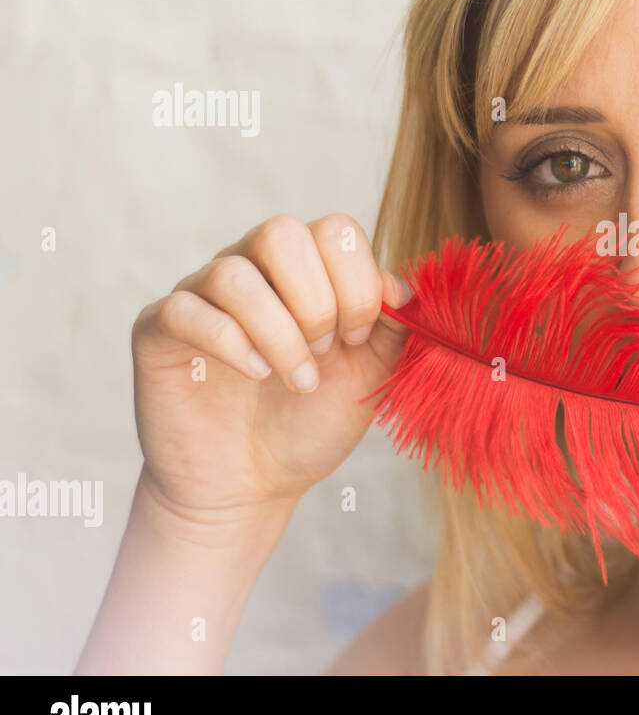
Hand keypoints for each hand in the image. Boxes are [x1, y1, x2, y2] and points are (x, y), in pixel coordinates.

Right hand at [130, 213, 411, 522]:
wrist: (253, 484)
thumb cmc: (310, 422)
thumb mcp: (372, 374)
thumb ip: (393, 325)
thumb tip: (402, 286)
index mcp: (306, 270)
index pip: (334, 230)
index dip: (356, 283)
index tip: (357, 339)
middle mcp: (253, 270)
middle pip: (281, 233)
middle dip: (317, 300)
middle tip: (325, 352)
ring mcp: (202, 294)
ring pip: (234, 273)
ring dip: (279, 332)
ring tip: (298, 380)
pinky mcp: (159, 328)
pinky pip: (186, 309)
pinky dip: (231, 343)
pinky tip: (256, 376)